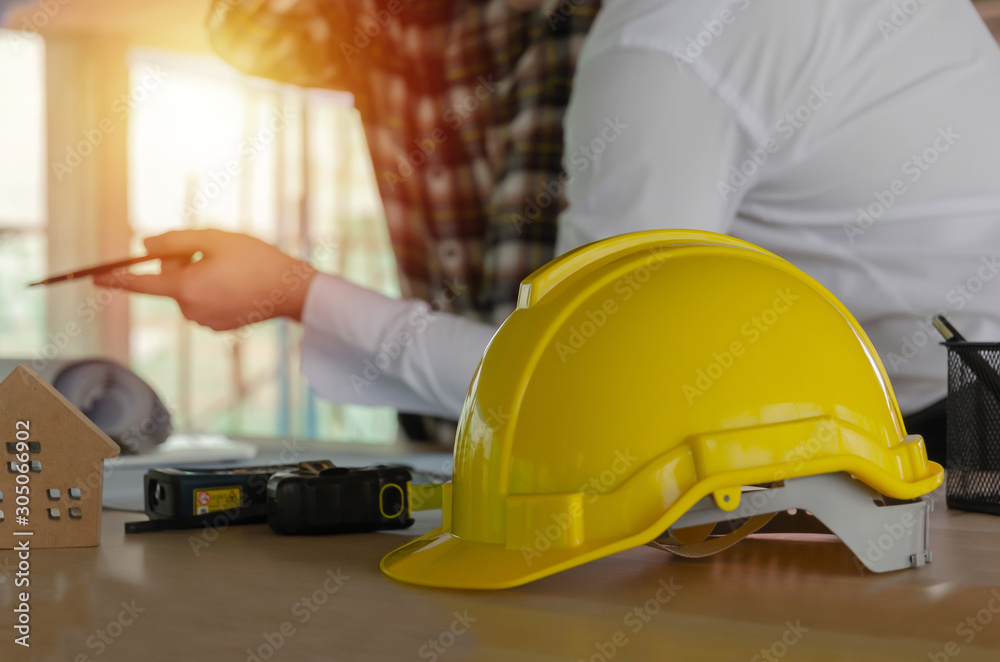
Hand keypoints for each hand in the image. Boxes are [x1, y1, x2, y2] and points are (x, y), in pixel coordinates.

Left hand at [93, 229, 316, 330]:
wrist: (291, 290)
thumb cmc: (255, 260)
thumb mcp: (214, 239)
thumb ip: (173, 240)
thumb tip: (144, 245)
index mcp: (186, 288)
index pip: (141, 284)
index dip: (117, 279)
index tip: (94, 279)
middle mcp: (191, 309)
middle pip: (170, 282)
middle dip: (181, 264)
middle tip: (211, 252)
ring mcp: (206, 321)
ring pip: (188, 292)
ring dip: (199, 277)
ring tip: (232, 269)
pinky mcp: (220, 326)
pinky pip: (204, 303)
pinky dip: (213, 291)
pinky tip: (238, 283)